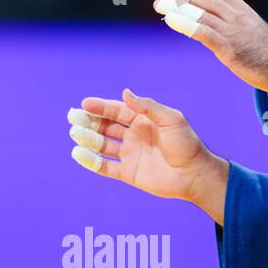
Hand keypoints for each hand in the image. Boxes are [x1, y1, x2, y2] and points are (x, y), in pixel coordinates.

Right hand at [67, 89, 228, 221]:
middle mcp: (133, 136)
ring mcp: (130, 155)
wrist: (194, 174)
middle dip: (89, 121)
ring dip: (88, 139)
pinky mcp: (128, 173)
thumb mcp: (170, 119)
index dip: (100, 107)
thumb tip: (125, 92)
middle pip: (106, 126)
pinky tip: (78, 154)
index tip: (84, 104)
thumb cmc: (186, 144)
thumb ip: (147, 106)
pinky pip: (105, 167)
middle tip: (73, 117)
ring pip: (102, 145)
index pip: (116, 111)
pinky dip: (91, 161)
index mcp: (142, 121)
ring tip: (75, 134)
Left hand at [154, 0, 267, 93]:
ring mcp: (233, 31)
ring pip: (200, 11)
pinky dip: (184, 23)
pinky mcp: (229, 47)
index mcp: (244, 11)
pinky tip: (169, 19)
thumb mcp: (254, 32)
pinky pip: (202, 31)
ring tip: (158, 2)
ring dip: (176, 5)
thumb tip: (217, 24)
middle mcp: (237, 16)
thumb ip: (236, 25)